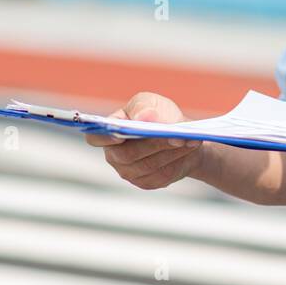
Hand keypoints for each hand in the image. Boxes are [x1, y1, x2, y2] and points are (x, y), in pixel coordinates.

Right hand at [84, 92, 205, 189]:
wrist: (181, 136)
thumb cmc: (160, 116)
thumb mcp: (151, 102)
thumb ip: (144, 107)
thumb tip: (144, 117)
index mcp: (110, 131)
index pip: (96, 137)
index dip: (105, 137)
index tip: (120, 134)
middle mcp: (115, 155)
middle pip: (128, 154)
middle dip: (153, 143)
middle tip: (175, 134)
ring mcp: (130, 172)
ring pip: (148, 165)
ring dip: (170, 151)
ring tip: (188, 138)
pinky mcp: (148, 182)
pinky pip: (162, 174)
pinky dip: (178, 160)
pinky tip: (190, 147)